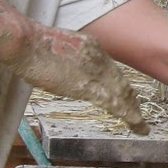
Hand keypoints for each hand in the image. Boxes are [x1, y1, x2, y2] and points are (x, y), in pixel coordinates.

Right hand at [9, 24, 148, 132]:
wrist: (27, 44)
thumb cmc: (31, 46)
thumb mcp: (56, 48)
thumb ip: (67, 59)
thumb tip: (67, 69)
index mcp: (91, 47)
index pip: (110, 69)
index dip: (119, 84)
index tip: (124, 94)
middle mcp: (99, 58)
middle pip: (121, 81)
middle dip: (130, 99)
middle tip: (138, 115)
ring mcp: (96, 72)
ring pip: (122, 93)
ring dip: (132, 110)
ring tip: (139, 124)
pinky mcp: (89, 87)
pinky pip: (114, 103)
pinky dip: (128, 115)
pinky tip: (136, 124)